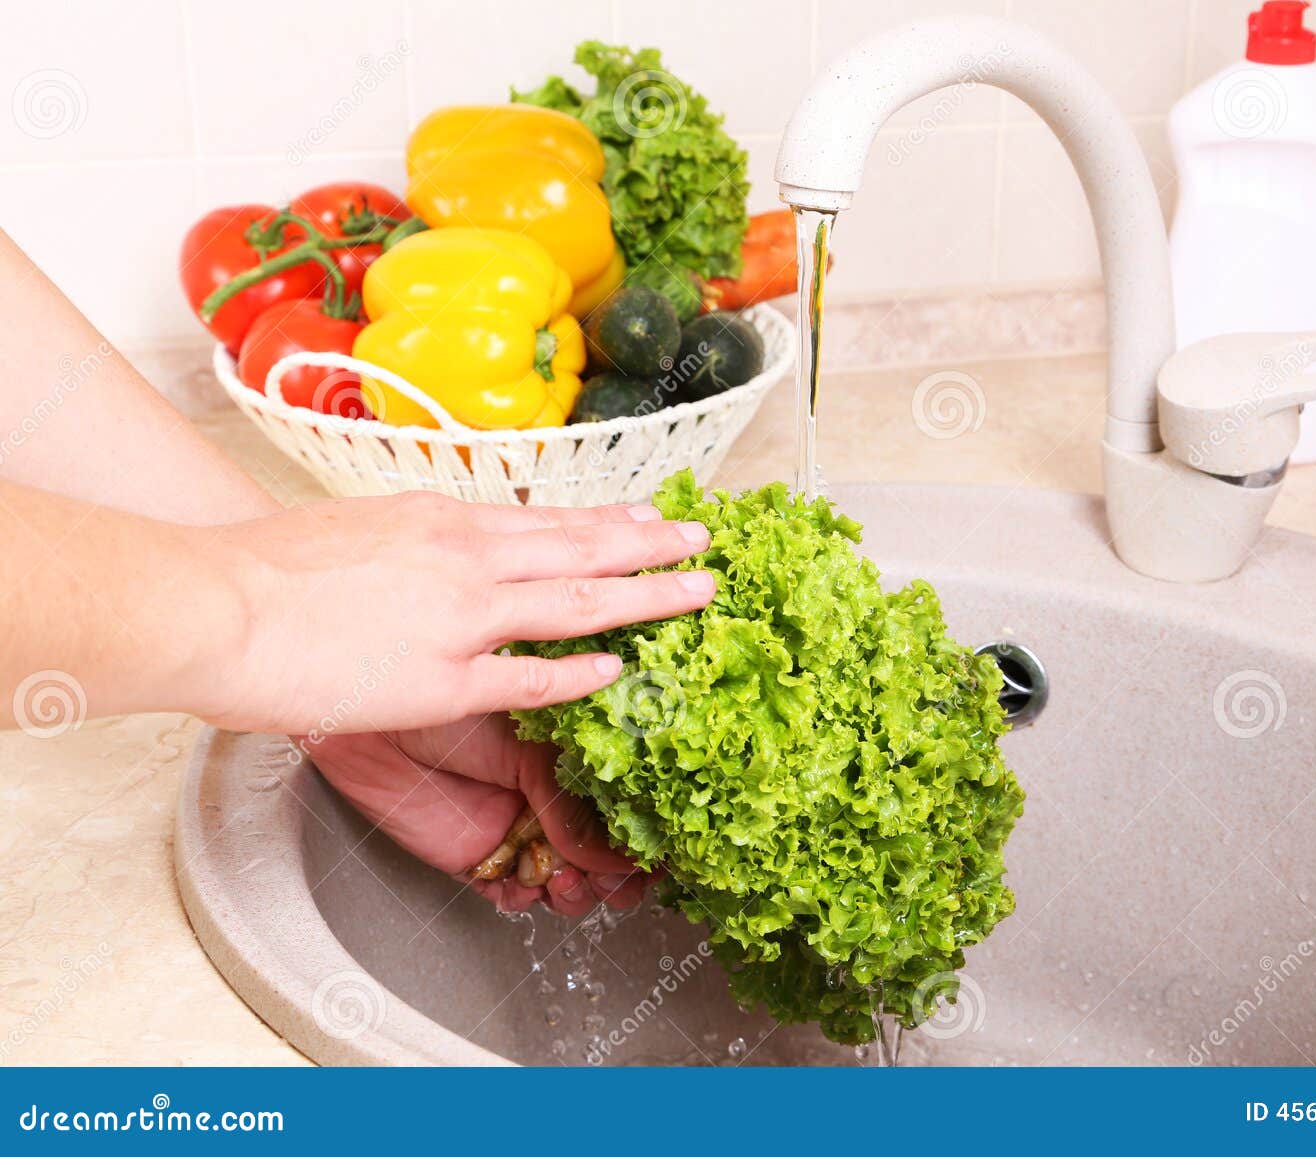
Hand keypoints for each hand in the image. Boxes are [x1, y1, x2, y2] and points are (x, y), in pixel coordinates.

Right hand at [185, 491, 713, 733]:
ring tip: (699, 591)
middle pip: (582, 548)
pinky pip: (531, 676)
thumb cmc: (262, 568)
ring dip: (647, 595)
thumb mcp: (356, 532)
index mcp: (442, 520)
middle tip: (706, 540)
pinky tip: (622, 668)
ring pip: (579, 600)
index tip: (650, 517)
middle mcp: (466, 557)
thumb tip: (439, 559)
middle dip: (651, 545)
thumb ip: (413, 546)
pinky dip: (583, 671)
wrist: (213, 599)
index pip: (548, 519)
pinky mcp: (444, 679)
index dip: (607, 520)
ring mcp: (462, 617)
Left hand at [305, 713, 649, 916]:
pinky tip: (526, 885)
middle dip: (616, 876)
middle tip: (618, 883)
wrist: (373, 727)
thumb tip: (614, 855)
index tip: (658, 854)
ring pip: (566, 880)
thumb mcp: (527, 748)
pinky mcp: (479, 858)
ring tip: (567, 884)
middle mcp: (550, 795)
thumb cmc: (447, 708)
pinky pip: (516, 894)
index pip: (625, 803)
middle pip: (604, 851)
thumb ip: (569, 802)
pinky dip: (526, 899)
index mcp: (574, 756)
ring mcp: (517, 829)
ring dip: (576, 893)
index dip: (643, 834)